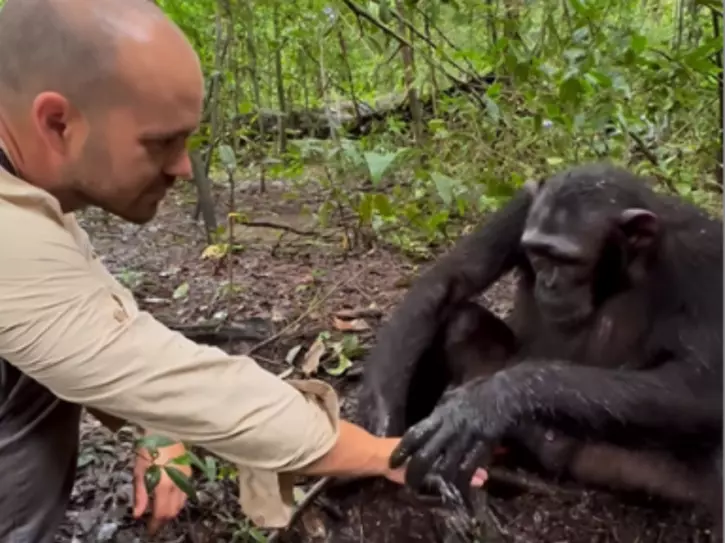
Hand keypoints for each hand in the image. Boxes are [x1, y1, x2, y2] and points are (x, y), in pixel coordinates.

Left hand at [133, 439, 191, 534]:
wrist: (165, 430)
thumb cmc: (148, 450)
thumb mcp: (139, 472)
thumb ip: (140, 495)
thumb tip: (138, 515)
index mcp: (163, 485)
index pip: (161, 513)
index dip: (155, 524)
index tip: (149, 530)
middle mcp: (178, 484)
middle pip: (173, 511)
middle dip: (163, 519)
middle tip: (152, 521)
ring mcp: (186, 478)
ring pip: (181, 504)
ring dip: (170, 510)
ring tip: (159, 510)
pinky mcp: (189, 473)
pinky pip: (184, 493)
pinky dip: (177, 500)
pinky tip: (167, 497)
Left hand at [388, 379, 503, 489]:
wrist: (504, 393)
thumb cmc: (477, 392)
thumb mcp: (453, 399)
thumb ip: (440, 413)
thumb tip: (430, 421)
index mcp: (440, 416)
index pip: (415, 434)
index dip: (402, 449)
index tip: (391, 462)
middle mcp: (450, 428)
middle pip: (426, 453)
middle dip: (416, 471)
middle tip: (410, 484)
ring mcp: (466, 437)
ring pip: (447, 464)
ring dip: (438, 481)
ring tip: (432, 491)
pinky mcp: (482, 445)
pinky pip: (469, 467)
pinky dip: (463, 481)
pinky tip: (459, 489)